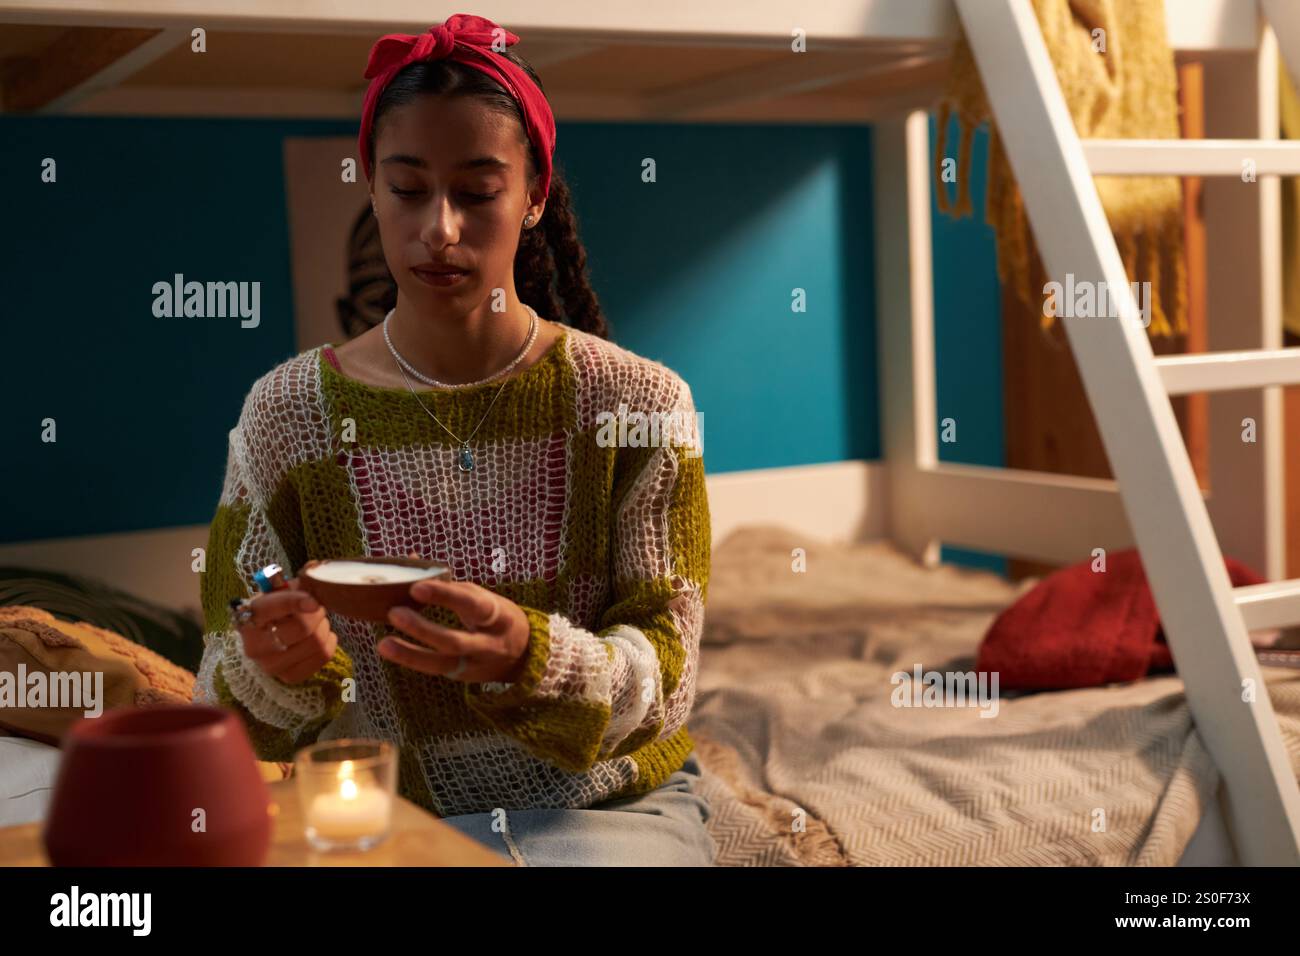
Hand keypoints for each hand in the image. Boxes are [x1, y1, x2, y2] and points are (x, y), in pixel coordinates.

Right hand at [235, 566, 337, 683]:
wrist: (267, 636)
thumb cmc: (276, 608)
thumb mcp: (279, 591)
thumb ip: (295, 583)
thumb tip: (313, 572)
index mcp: (248, 618)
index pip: (274, 607)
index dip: (296, 602)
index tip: (314, 601)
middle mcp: (255, 646)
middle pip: (302, 627)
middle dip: (317, 612)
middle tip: (316, 607)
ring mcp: (271, 666)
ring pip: (316, 642)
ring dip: (324, 627)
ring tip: (317, 622)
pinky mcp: (288, 677)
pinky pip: (323, 656)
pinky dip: (329, 642)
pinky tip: (320, 636)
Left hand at [378, 577, 530, 683]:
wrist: (524, 654)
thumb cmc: (495, 617)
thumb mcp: (483, 598)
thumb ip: (450, 585)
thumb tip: (411, 558)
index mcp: (498, 616)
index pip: (472, 605)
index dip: (446, 596)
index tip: (417, 587)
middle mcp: (489, 644)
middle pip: (456, 641)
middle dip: (423, 629)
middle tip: (394, 612)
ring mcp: (476, 664)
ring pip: (442, 662)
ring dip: (410, 653)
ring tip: (384, 642)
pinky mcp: (463, 676)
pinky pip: (435, 669)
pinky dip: (411, 658)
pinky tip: (389, 648)